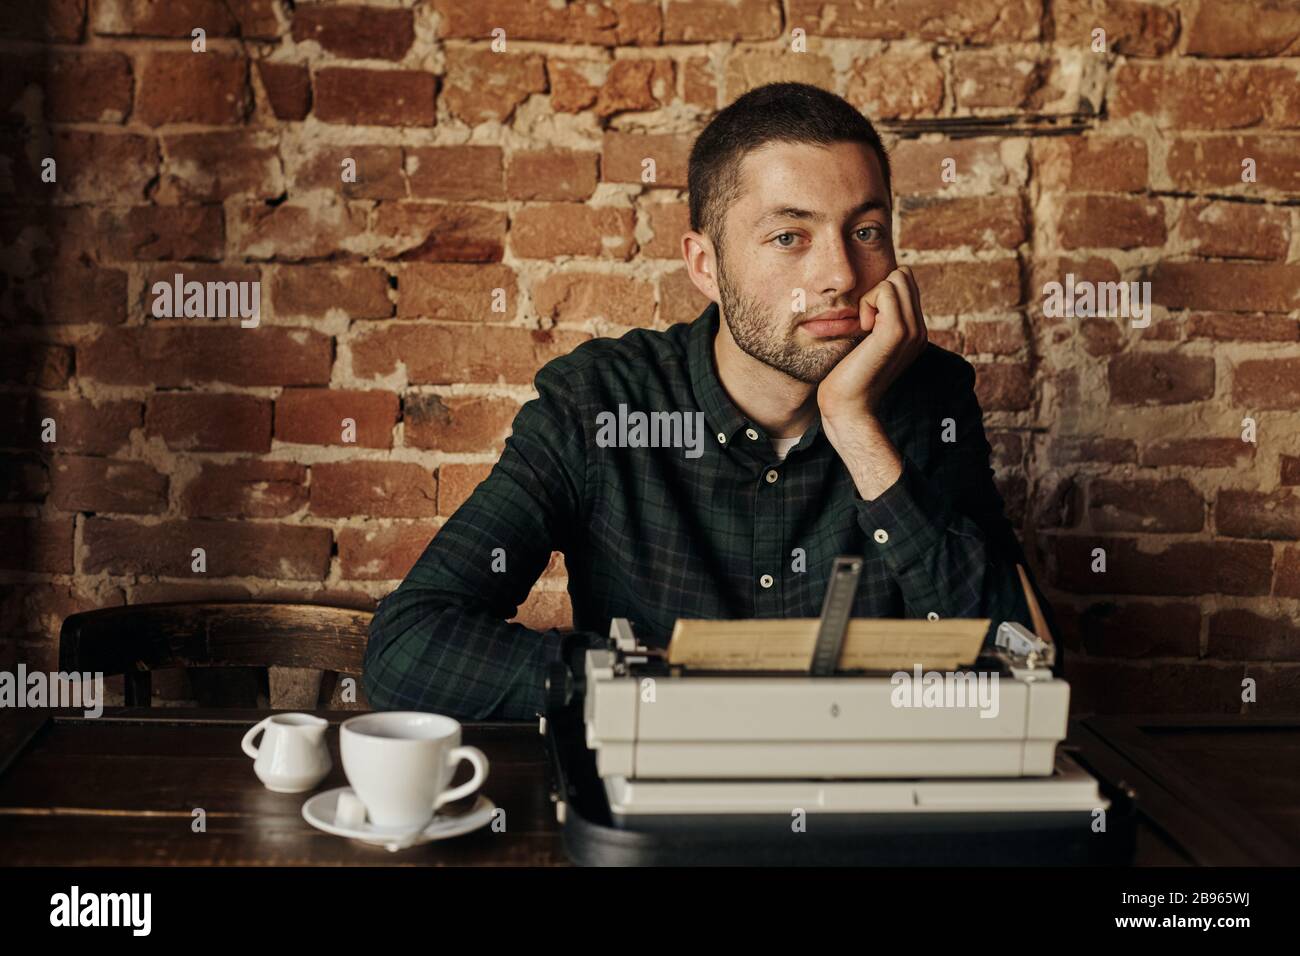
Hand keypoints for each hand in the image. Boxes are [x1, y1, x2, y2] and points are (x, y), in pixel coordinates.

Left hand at [816, 267, 927, 499]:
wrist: (848, 407)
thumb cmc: (847, 376)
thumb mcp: (865, 343)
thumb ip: (875, 320)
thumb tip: (869, 295)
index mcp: (914, 333)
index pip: (906, 284)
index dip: (881, 293)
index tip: (867, 323)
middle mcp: (919, 331)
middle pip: (904, 276)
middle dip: (879, 290)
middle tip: (865, 322)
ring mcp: (912, 331)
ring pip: (897, 278)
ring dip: (872, 297)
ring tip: (864, 327)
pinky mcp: (897, 331)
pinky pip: (885, 290)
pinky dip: (868, 302)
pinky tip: (863, 329)